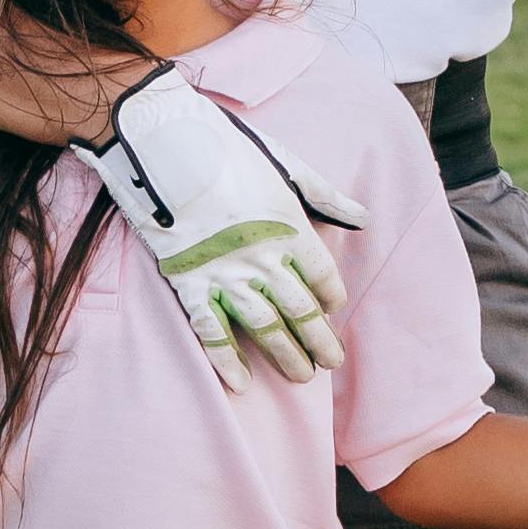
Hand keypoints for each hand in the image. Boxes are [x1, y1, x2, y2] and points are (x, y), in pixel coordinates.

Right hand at [88, 62, 361, 390]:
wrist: (164, 145)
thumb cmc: (227, 149)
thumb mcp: (286, 164)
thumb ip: (326, 196)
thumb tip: (363, 217)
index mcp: (291, 228)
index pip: (322, 277)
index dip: (331, 298)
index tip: (332, 309)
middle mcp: (264, 258)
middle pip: (301, 310)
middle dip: (318, 341)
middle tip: (330, 363)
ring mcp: (226, 274)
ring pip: (264, 327)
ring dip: (285, 356)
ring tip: (301, 377)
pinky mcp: (189, 283)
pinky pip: (212, 331)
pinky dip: (226, 360)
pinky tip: (241, 382)